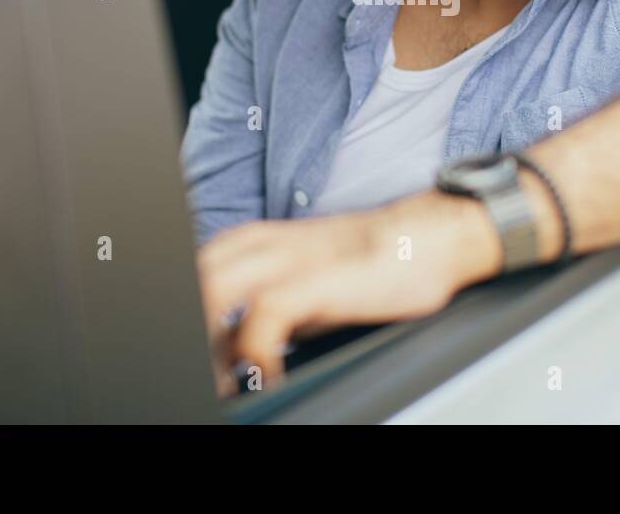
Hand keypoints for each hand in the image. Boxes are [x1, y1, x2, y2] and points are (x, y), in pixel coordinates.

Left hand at [197, 190, 498, 395]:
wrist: (428, 237)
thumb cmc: (371, 265)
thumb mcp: (303, 288)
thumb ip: (261, 315)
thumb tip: (228, 355)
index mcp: (249, 243)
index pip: (193, 276)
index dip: (191, 317)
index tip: (207, 364)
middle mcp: (260, 245)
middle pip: (194, 280)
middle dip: (195, 331)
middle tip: (213, 377)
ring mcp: (287, 259)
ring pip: (211, 290)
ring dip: (210, 343)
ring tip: (225, 381)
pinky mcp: (316, 278)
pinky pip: (263, 313)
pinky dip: (255, 351)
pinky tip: (268, 374)